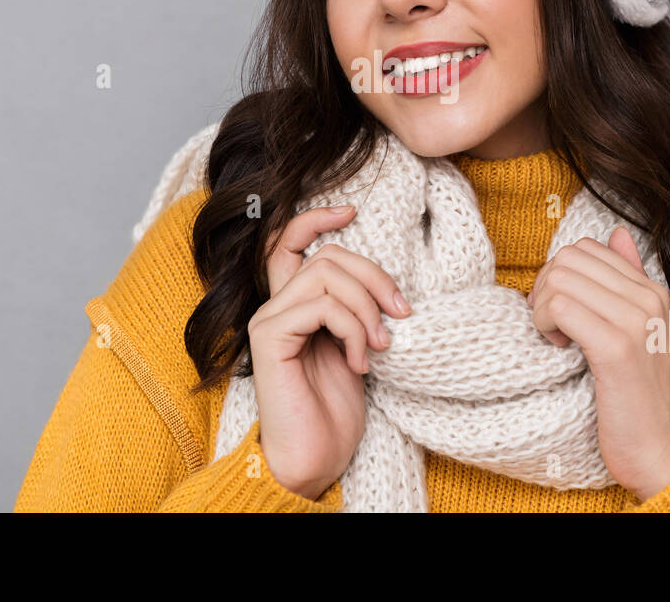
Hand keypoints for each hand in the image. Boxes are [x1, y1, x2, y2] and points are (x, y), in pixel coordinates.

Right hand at [249, 205, 411, 500]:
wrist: (316, 459)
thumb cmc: (336, 410)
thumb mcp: (357, 347)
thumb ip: (356, 310)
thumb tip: (388, 283)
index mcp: (294, 305)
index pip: (291, 241)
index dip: (316, 218)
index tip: (351, 211)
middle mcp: (275, 306)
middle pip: (327, 255)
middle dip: (374, 276)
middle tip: (401, 314)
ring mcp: (268, 320)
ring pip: (326, 274)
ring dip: (367, 308)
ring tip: (381, 346)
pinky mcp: (270, 338)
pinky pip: (321, 305)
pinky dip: (353, 329)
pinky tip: (361, 362)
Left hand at [527, 227, 669, 501]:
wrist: (661, 453)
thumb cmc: (639, 398)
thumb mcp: (639, 332)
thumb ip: (627, 281)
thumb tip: (617, 233)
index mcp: (653, 292)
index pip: (587, 249)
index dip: (560, 275)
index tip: (559, 311)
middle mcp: (648, 300)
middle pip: (569, 258)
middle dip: (545, 287)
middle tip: (551, 325)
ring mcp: (636, 323)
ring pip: (560, 279)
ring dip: (542, 308)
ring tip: (557, 337)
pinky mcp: (616, 349)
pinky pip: (560, 308)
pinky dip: (546, 324)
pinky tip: (558, 347)